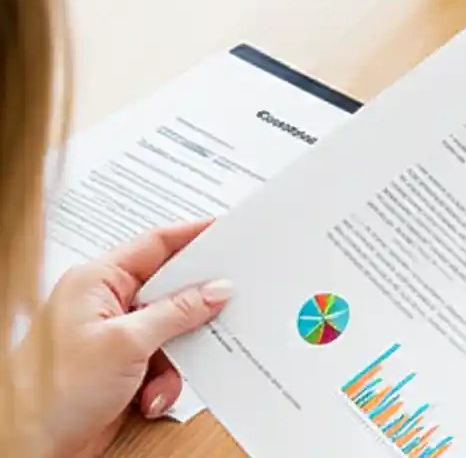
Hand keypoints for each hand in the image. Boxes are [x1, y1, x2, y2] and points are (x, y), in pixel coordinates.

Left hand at [19, 220, 230, 456]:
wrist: (34, 448)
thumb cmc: (53, 394)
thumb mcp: (127, 344)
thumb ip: (177, 312)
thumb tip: (215, 290)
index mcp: (96, 282)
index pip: (154, 245)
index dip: (193, 236)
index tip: (227, 233)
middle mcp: (104, 304)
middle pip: (169, 291)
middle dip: (191, 313)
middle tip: (218, 313)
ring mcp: (114, 335)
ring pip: (172, 331)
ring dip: (174, 360)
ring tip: (157, 381)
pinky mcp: (122, 364)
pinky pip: (163, 360)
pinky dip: (163, 381)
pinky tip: (147, 398)